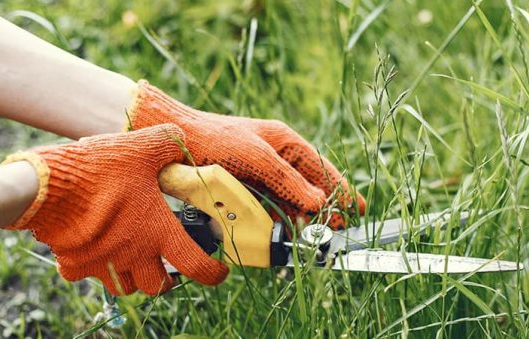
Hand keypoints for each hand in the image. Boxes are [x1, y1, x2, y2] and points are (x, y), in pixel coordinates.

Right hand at [3, 124, 227, 294]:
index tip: (218, 273)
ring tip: (132, 257)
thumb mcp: (142, 146)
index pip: (196, 266)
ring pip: (125, 288)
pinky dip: (92, 268)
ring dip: (133, 277)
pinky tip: (92, 248)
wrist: (47, 186)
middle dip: (166, 279)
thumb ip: (167, 143)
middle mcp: (133, 255)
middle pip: (157, 286)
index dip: (213, 273)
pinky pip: (86, 275)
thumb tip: (179, 140)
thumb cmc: (99, 169)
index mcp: (158, 233)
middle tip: (167, 264)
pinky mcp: (74, 263)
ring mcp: (103, 263)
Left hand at [128, 80, 365, 228]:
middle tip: (338, 231)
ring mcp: (258, 176)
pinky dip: (277, 221)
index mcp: (284, 143)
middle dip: (324, 210)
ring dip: (301, 219)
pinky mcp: (241, 190)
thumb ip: (287, 180)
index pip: (320, 169)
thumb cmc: (214, 139)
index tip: (356, 210)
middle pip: (308, 188)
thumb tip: (318, 202)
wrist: (172, 141)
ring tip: (314, 237)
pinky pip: (267, 209)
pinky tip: (284, 233)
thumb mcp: (256, 157)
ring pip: (289, 202)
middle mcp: (275, 159)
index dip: (340, 190)